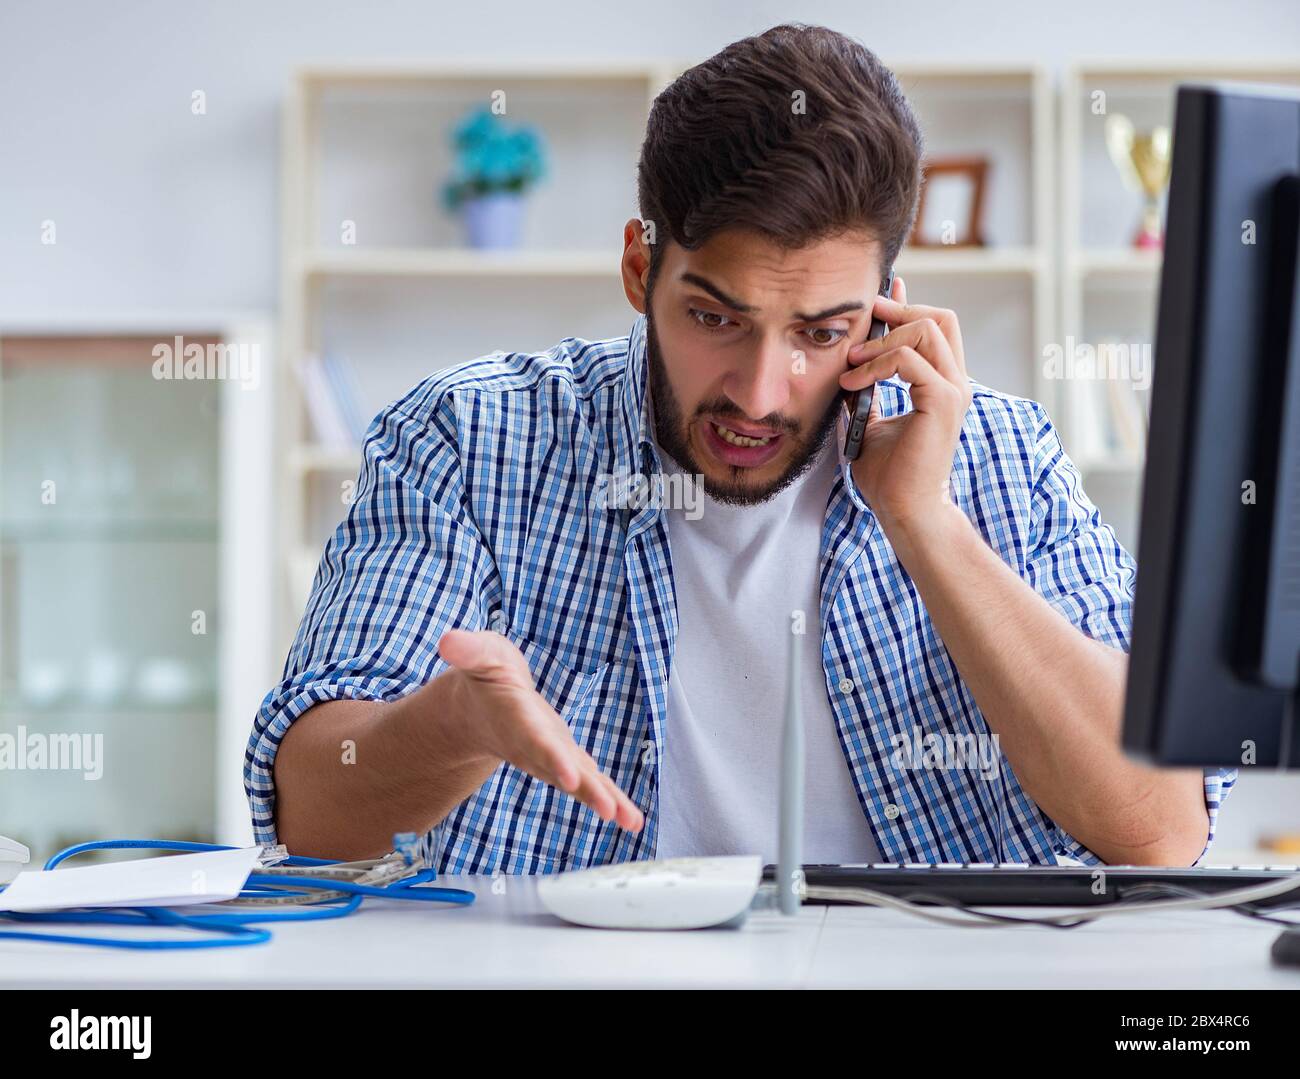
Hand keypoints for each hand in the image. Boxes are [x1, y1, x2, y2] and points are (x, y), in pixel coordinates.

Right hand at [437, 629, 643, 832]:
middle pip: (561, 770)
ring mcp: (551, 757)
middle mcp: (534, 746)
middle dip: (584, 789)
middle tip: (608, 810)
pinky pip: (591, 782)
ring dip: (604, 800)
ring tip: (630, 821)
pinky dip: (612, 799)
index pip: (534, 740)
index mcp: (515, 719)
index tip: (569, 778)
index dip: (551, 757)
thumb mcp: (478, 654)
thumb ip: (467, 650)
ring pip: (580, 782)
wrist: (482, 707)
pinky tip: (632, 820)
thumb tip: (448, 641)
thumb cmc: (485, 674)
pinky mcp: (567, 760)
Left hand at [838, 275, 972, 532]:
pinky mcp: (943, 402)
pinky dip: (878, 364)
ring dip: (883, 339)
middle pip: (940, 317)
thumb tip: (849, 367)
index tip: (879, 295)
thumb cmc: (889, 474)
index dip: (908, 304)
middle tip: (865, 317)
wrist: (905, 509)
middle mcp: (955, 382)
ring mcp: (953, 391)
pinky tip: (853, 382)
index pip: (936, 327)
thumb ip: (868, 392)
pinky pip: (911, 360)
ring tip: (852, 361)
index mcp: (942, 384)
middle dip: (900, 309)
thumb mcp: (870, 422)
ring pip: (927, 329)